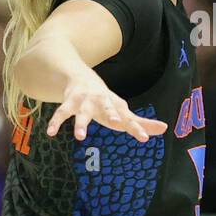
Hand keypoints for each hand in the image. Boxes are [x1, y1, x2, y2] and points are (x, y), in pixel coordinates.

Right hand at [46, 70, 167, 142]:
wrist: (79, 76)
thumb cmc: (105, 101)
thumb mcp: (122, 111)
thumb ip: (140, 122)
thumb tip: (164, 128)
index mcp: (115, 106)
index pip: (128, 118)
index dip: (136, 128)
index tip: (144, 138)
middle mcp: (101, 102)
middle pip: (107, 108)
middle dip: (111, 115)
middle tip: (116, 123)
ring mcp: (84, 101)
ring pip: (82, 112)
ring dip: (81, 123)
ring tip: (79, 136)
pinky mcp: (68, 102)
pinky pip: (61, 112)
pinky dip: (56, 122)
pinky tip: (51, 133)